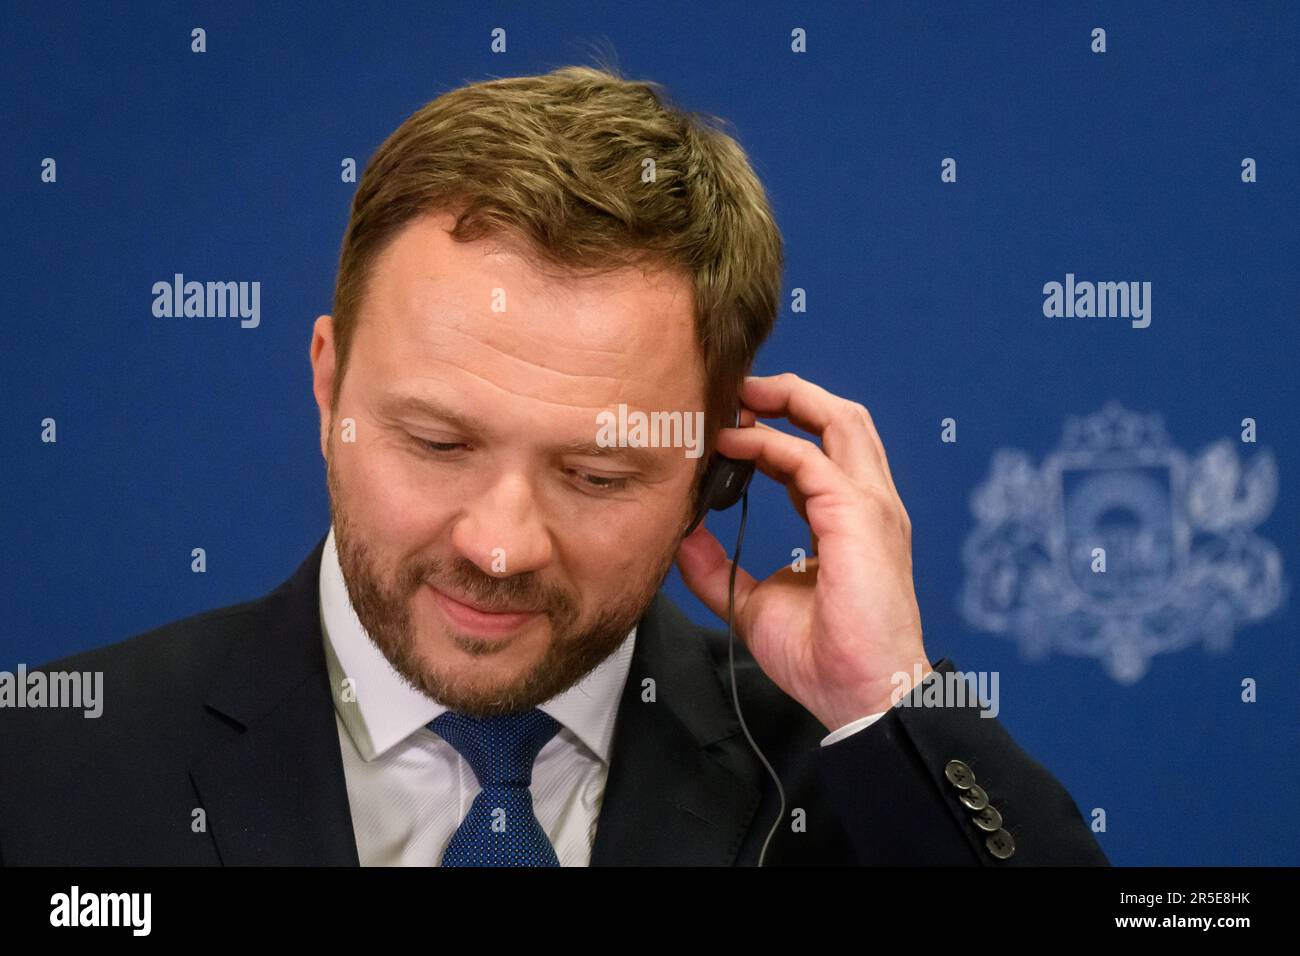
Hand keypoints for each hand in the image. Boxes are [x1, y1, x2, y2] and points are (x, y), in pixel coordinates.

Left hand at [675, 373, 932, 732]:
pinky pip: (810, 459)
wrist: (862, 696)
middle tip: (734, 389)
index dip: (774, 430)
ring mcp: (871, 506)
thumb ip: (718, 568)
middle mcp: (868, 504)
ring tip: (738, 393)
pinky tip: (731, 442)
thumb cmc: (825, 658)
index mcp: (850, 520)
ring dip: (787, 397)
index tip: (726, 426)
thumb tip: (680, 537)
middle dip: (788, 393)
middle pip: (840, 418)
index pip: (819, 451)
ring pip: (840, 419)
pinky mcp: (860, 517)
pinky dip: (769, 442)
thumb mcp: (753, 603)